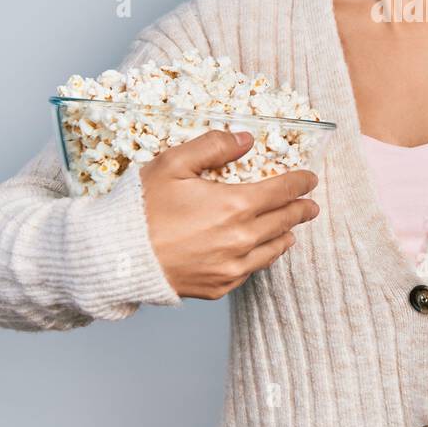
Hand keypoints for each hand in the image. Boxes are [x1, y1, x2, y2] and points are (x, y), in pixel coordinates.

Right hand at [138, 130, 319, 299]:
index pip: (283, 191)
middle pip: (284, 221)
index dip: (301, 182)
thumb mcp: (173, 163)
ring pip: (273, 250)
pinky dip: (261, 257)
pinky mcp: (218, 286)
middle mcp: (241, 239)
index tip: (310, 178)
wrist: (116, 257)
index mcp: (235, 205)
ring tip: (291, 230)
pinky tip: (261, 252)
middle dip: (301, 210)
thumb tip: (246, 139)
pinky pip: (251, 270)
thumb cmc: (141, 208)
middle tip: (311, 205)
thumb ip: (213, 145)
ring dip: (285, 236)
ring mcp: (231, 267)